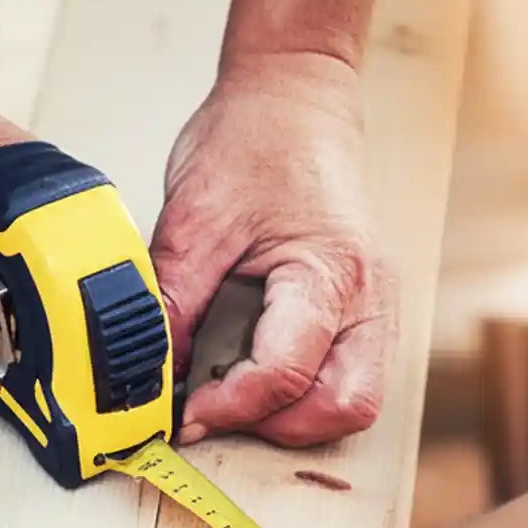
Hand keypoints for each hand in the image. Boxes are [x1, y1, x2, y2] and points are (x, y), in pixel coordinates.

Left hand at [151, 55, 395, 446]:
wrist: (298, 100)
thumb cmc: (258, 141)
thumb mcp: (196, 218)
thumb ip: (172, 300)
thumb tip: (148, 371)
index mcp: (330, 272)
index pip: (285, 374)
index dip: (228, 407)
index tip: (183, 415)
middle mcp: (370, 298)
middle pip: (348, 407)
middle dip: (280, 428)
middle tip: (220, 413)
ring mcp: (378, 306)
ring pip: (359, 401)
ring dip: (301, 415)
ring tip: (241, 394)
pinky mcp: (370, 308)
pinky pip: (355, 374)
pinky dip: (312, 391)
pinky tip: (267, 372)